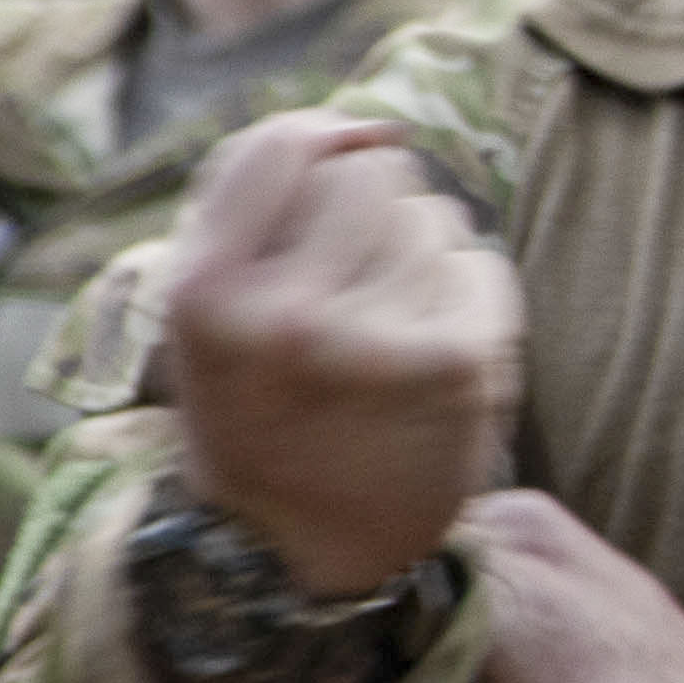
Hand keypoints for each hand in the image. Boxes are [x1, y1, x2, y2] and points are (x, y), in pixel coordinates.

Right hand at [159, 115, 518, 599]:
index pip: (283, 143)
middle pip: (365, 172)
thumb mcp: (208, 311)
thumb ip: (251, 210)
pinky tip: (427, 348)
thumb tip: (361, 126)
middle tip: (346, 282)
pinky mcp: (458, 367)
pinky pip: (479, 263)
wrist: (301, 556)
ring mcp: (377, 344)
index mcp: (204, 295)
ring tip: (380, 326)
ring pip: (429, 216)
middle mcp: (286, 318)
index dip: (319, 136)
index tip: (333, 154)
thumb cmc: (255, 408)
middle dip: (365, 207)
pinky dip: (463, 291)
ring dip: (416, 252)